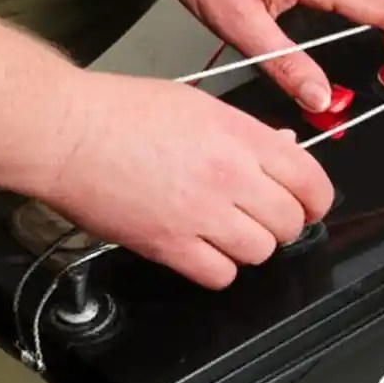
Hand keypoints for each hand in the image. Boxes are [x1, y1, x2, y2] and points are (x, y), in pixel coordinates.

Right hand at [38, 71, 332, 288]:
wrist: (67, 132)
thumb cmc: (125, 112)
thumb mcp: (202, 107)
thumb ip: (249, 134)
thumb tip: (286, 149)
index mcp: (243, 138)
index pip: (311, 181)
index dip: (317, 200)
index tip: (309, 205)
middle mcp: (231, 177)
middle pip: (290, 223)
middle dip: (284, 224)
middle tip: (265, 218)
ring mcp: (202, 214)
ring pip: (261, 252)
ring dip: (250, 246)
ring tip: (228, 231)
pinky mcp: (169, 245)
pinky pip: (220, 275)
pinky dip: (218, 268)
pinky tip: (204, 250)